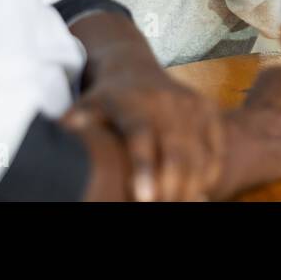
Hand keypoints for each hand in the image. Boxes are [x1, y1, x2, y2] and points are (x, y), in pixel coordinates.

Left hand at [66, 61, 225, 201]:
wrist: (133, 69)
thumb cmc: (105, 101)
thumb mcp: (86, 108)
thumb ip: (76, 124)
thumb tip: (64, 136)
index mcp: (133, 103)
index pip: (141, 137)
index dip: (144, 168)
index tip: (145, 198)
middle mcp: (167, 101)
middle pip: (176, 152)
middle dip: (173, 188)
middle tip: (163, 210)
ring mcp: (192, 104)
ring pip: (200, 153)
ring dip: (192, 186)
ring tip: (180, 206)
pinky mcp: (208, 109)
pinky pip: (216, 148)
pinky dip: (210, 173)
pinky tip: (199, 193)